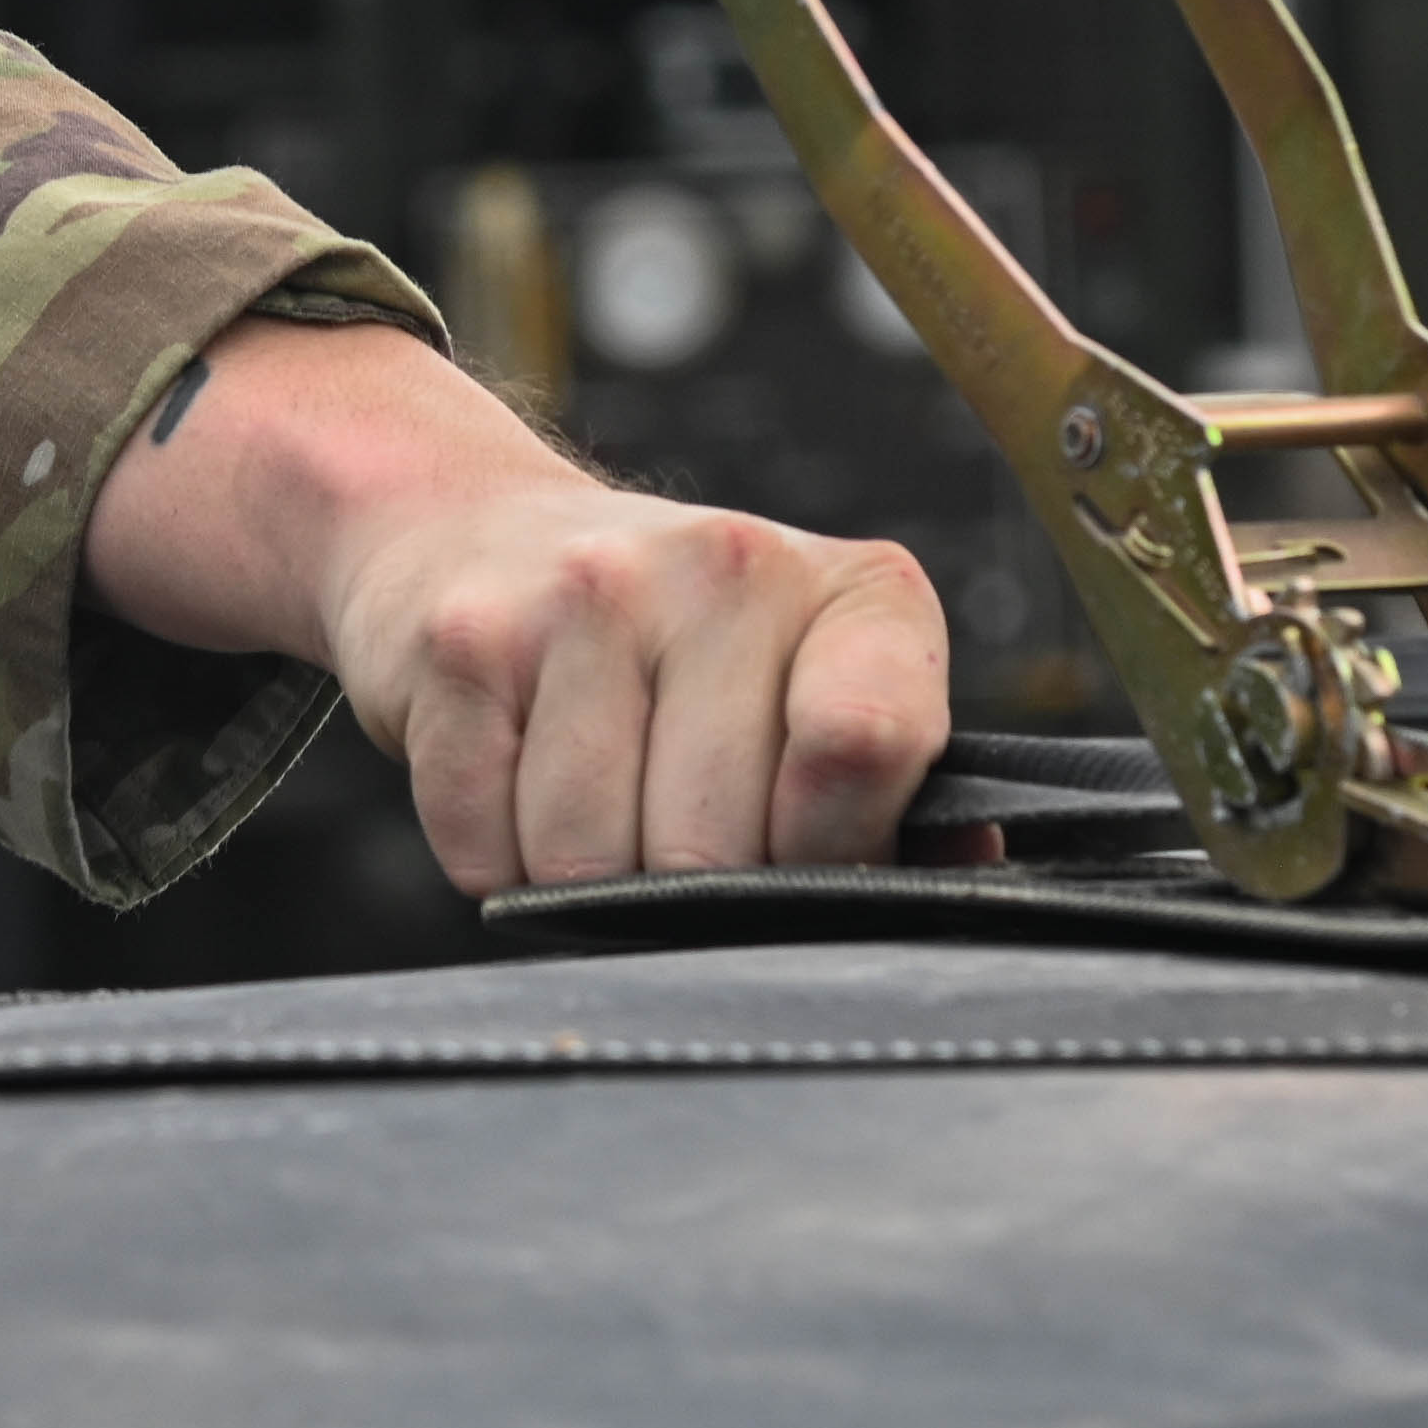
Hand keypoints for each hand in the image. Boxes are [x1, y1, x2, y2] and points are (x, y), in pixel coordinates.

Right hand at [80, 313, 951, 889]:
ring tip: (599, 811)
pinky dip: (493, 857)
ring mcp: (588, 591)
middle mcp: (730, 566)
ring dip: (582, 883)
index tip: (805, 863)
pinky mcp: (464, 637)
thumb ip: (899, 788)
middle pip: (712, 847)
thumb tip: (963, 875)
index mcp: (859, 590)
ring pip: (587, 859)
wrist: (481, 529)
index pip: (865, 744)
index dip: (832, 851)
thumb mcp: (820, 686)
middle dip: (691, 897)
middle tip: (681, 845)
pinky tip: (516, 787)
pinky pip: (481, 841)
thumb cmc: (685, 650)